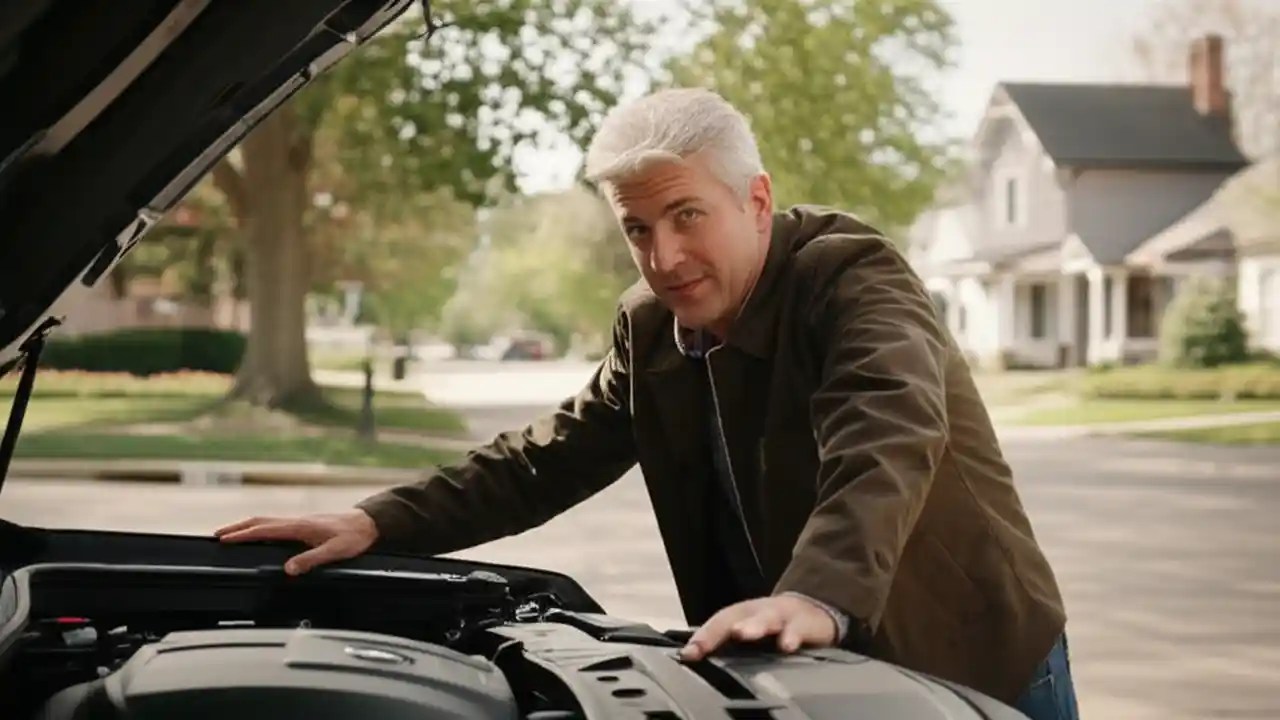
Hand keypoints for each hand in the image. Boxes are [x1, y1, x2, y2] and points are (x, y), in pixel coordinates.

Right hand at [214, 510, 379, 575]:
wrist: (368, 523)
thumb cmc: (354, 536)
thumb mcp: (335, 551)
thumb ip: (311, 559)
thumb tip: (289, 569)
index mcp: (300, 526)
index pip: (265, 529)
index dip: (243, 534)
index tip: (225, 539)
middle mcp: (297, 521)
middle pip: (260, 521)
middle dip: (237, 527)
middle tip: (218, 535)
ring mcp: (300, 521)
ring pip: (267, 521)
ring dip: (247, 526)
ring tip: (231, 533)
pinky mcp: (304, 524)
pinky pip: (276, 524)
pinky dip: (260, 527)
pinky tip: (259, 534)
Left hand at [679, 595, 837, 661]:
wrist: (814, 612)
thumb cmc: (776, 626)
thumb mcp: (751, 632)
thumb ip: (728, 645)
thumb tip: (698, 661)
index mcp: (741, 615)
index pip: (716, 623)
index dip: (702, 637)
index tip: (687, 654)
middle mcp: (757, 612)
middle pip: (735, 617)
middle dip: (718, 631)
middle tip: (703, 645)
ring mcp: (781, 616)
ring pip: (766, 618)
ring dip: (753, 625)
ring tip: (743, 633)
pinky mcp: (804, 624)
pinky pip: (798, 630)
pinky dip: (792, 636)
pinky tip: (786, 646)